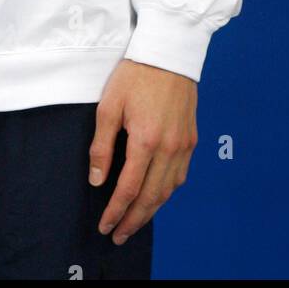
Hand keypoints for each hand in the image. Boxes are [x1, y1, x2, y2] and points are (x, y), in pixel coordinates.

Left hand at [88, 59, 196, 244]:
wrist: (169, 52)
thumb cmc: (135, 75)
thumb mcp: (109, 105)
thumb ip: (102, 145)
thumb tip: (97, 179)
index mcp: (146, 140)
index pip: (129, 188)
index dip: (116, 211)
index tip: (105, 225)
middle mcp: (169, 148)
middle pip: (151, 197)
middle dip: (133, 220)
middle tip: (118, 235)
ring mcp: (183, 145)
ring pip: (168, 190)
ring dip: (151, 211)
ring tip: (135, 222)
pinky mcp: (191, 139)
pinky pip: (180, 176)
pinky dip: (167, 192)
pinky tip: (157, 196)